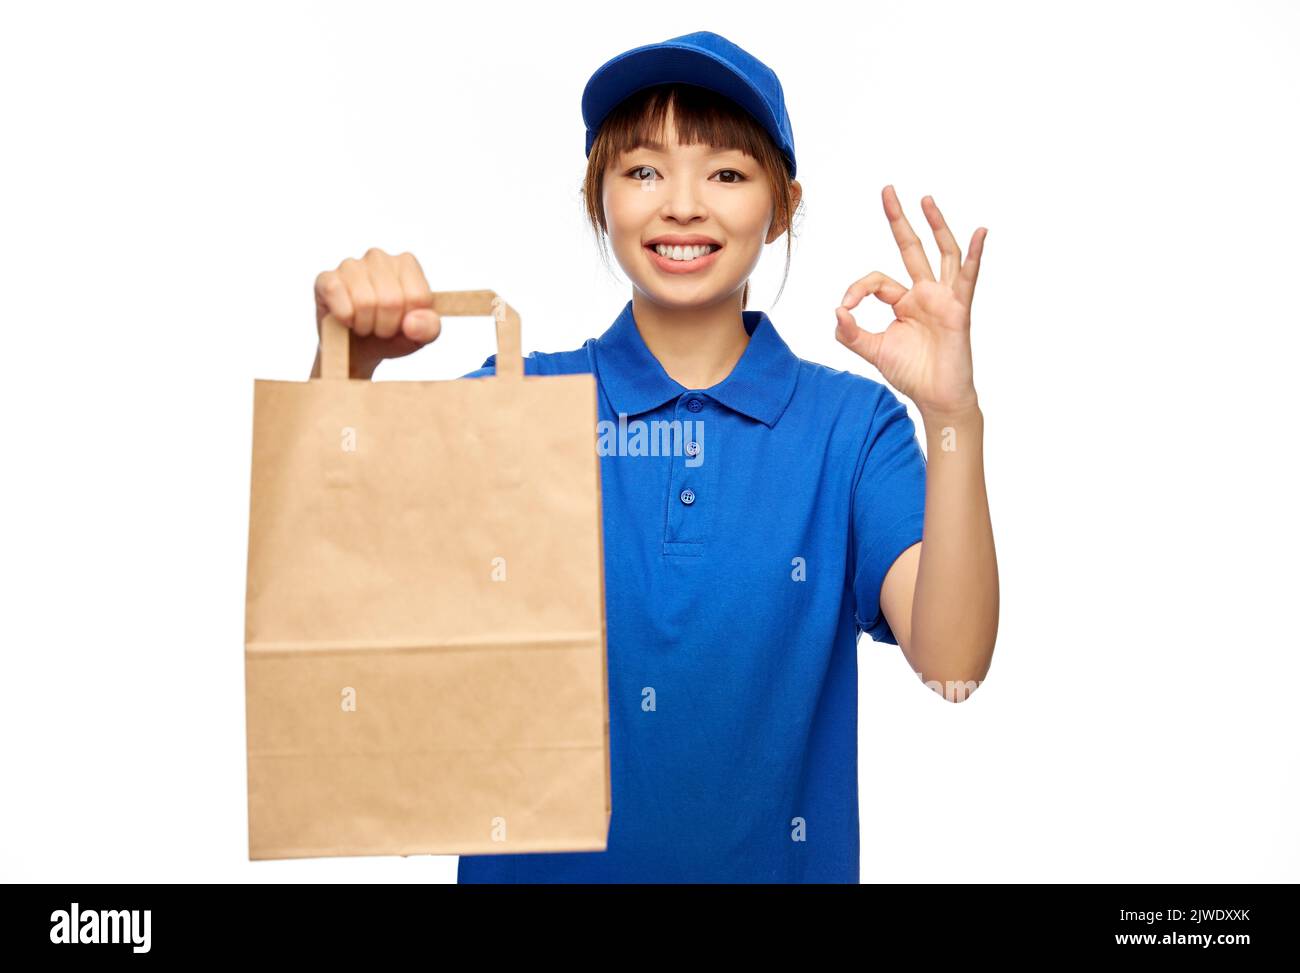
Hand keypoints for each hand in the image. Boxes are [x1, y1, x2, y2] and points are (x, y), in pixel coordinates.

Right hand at [314, 248, 441, 377]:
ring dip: (365, 325)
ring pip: (365, 302)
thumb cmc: (393, 336)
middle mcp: (378, 257)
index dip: (410, 321)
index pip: (418, 297)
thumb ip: (429, 328)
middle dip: (387, 326)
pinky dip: (345, 319)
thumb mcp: (420, 336)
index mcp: (407, 264)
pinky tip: (346, 320)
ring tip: (364, 324)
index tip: (403, 323)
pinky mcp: (326, 279)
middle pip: (392, 300)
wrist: (357, 350)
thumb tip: (411, 323)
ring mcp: (350, 265)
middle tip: (380, 328)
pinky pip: (338, 297)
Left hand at [834, 186, 986, 415]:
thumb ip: (851, 333)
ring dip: (935, 225)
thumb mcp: (873, 351)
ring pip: (941, 253)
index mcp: (903, 301)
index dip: (857, 290)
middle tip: (887, 190)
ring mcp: (943, 298)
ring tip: (925, 199)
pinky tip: (979, 232)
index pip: (876, 280)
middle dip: (898, 220)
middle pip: (910, 248)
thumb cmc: (910, 373)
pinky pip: (968, 276)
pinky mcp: (959, 308)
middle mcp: (924, 293)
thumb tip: (837, 311)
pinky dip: (974, 254)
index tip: (846, 309)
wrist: (936, 397)